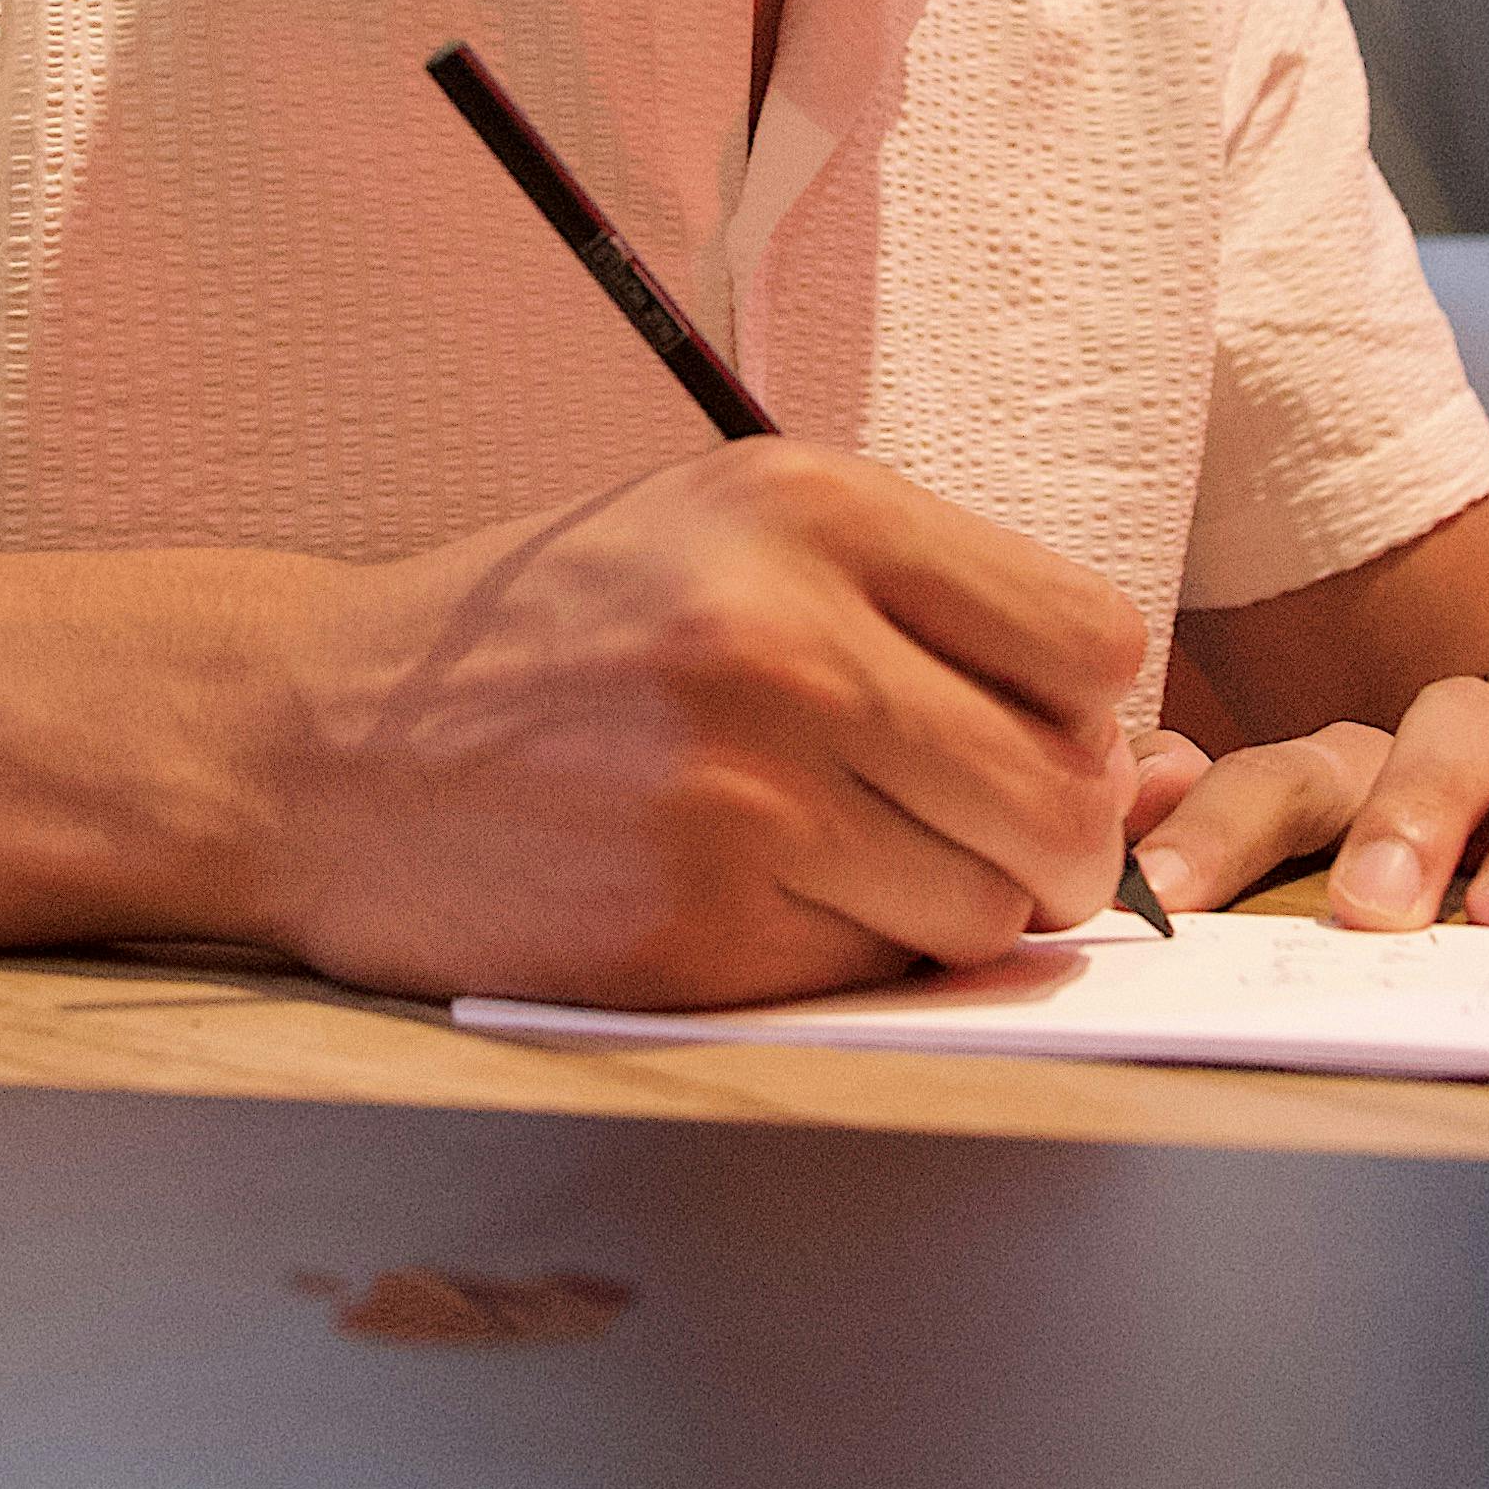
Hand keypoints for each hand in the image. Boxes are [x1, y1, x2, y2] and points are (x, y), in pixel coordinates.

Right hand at [247, 442, 1148, 1010]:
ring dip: (946, 908)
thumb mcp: (734, 534)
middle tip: (960, 829)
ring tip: (832, 854)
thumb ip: (944, 616)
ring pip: (987, 910)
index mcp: (813, 510)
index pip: (1093, 643)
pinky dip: (845, 960)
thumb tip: (1174, 765)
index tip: (1012, 724)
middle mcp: (785, 641)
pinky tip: (751, 899)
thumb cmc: (556, 630)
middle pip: (1065, 798)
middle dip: (1048, 839)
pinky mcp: (689, 933)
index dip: (1081, 708)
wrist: (314, 738)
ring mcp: (737, 795)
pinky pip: (872, 978)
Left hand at [1119, 681, 1488, 927]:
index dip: (1218, 829)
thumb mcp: (1287, 828)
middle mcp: (1462, 762)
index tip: (1166, 897)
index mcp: (1352, 767)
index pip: (1279, 774)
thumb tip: (1123, 776)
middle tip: (1370, 908)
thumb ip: (1207, 810)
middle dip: (1402, 819)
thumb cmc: (1379, 837)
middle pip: (1437, 744)